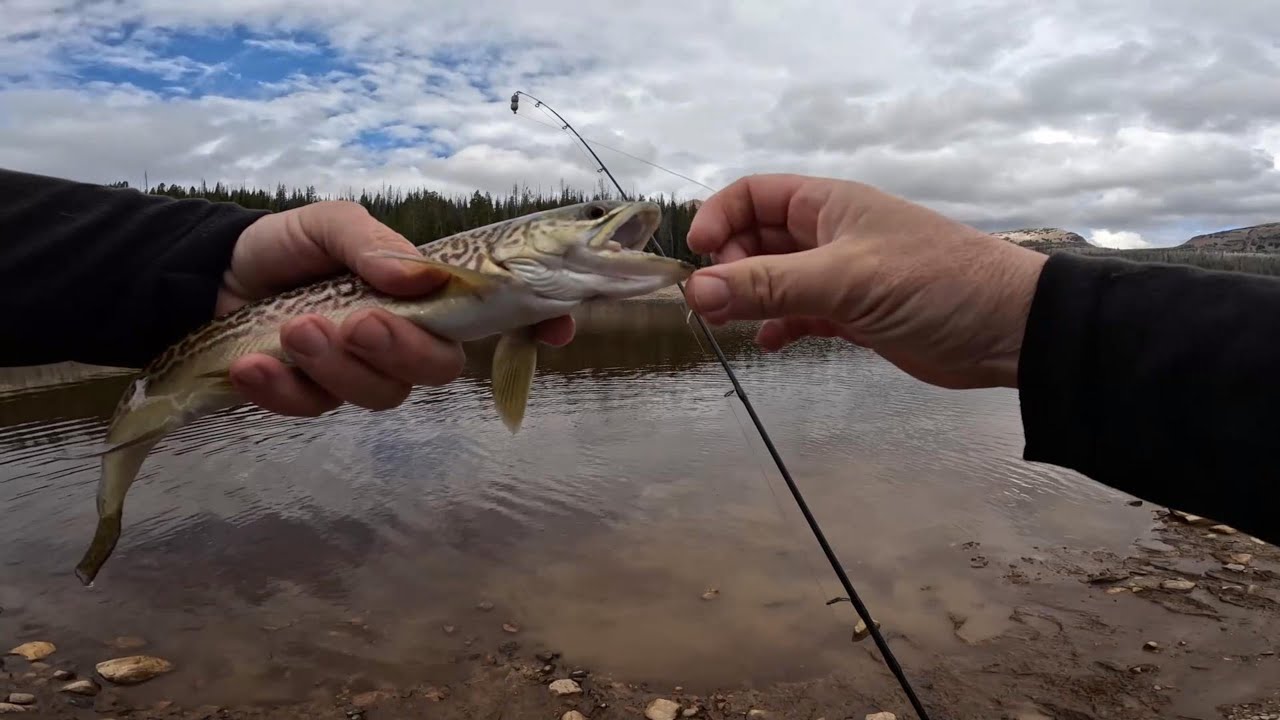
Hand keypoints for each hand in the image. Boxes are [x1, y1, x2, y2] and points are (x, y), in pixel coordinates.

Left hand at [215, 201, 574, 415]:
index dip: (537, 325)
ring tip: (291, 329)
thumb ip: (372, 245)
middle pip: (439, 370)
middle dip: (402, 350)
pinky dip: (282, 390)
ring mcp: (363, 375)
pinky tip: (252, 365)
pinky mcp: (313, 398)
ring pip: (380, 395)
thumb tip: (418, 277)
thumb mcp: (330, 224)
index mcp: (427, 295)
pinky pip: (314, 410)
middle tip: (357, 322)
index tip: (555, 329)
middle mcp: (407, 341)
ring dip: (336, 366)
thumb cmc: (289, 246)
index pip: (497, 315)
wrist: (211, 273)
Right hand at [682, 174, 1047, 389]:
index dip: (718, 219)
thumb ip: (769, 286)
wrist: (1008, 330)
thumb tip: (695, 292)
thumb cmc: (933, 283)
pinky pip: (799, 313)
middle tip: (716, 304)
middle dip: (729, 266)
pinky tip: (771, 344)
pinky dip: (779, 326)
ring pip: (775, 279)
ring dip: (750, 299)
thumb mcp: (845, 280)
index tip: (699, 258)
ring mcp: (841, 275)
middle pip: (756, 238)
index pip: (752, 194)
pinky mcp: (854, 314)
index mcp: (828, 204)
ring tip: (735, 326)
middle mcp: (829, 233)